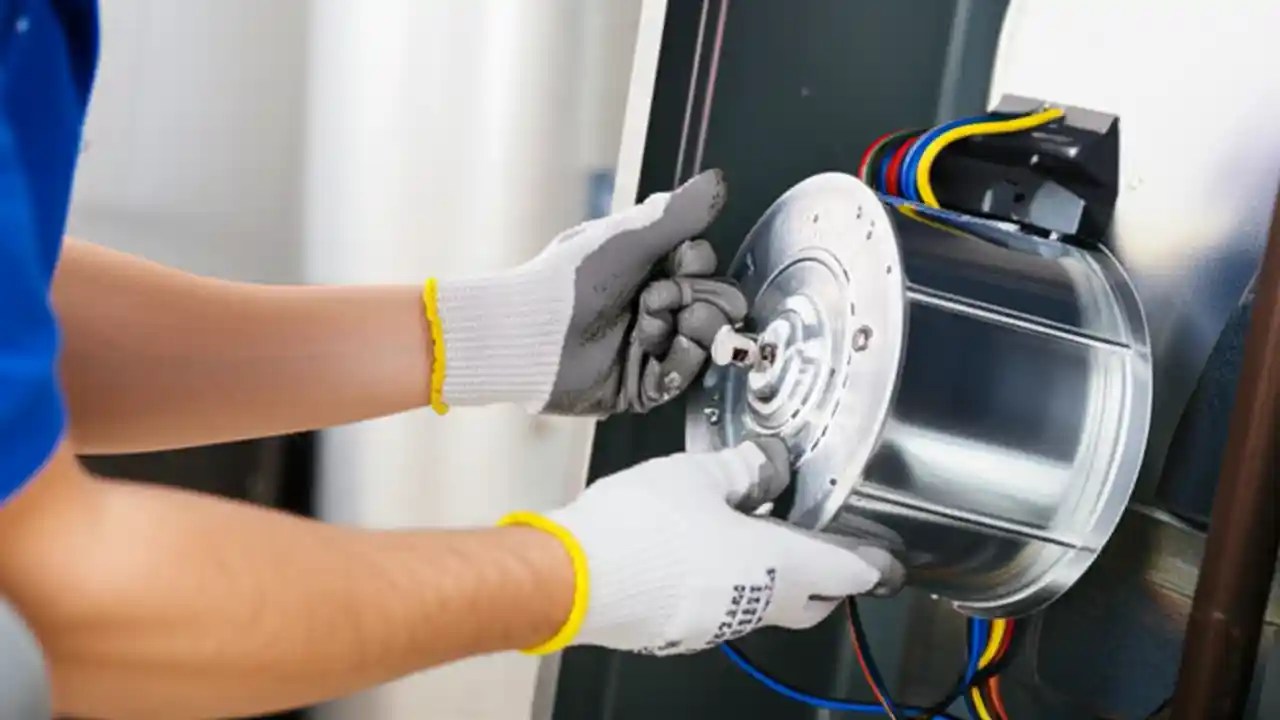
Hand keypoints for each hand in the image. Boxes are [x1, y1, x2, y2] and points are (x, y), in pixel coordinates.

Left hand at [426, 170, 746, 415]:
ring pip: (706, 344)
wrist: (533, 332)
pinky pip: (685, 380)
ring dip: (688, 333)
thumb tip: (718, 179)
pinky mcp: (643, 386)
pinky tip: (653, 354)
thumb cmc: (571, 279)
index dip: (697, 266)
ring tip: (650, 329)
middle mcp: (656, 306)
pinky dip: (678, 366)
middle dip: (701, 302)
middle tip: (658, 301)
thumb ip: (678, 213)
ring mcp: (652, 347)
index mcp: (651, 267)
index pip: (706, 266)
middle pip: (716, 305)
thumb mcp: (629, 240)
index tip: (675, 264)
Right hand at [513, 439, 901, 655]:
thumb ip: (740, 469)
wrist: (575, 578)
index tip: (881, 561)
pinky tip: (708, 557)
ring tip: (757, 538)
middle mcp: (756, 603)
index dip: (869, 563)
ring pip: (768, 607)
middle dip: (828, 580)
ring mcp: (719, 624)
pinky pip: (727, 610)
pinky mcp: (684, 632)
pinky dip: (733, 587)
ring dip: (775, 580)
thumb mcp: (696, 475)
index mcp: (777, 564)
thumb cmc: (639, 528)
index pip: (845, 571)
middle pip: (813, 602)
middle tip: (828, 551)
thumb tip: (763, 463)